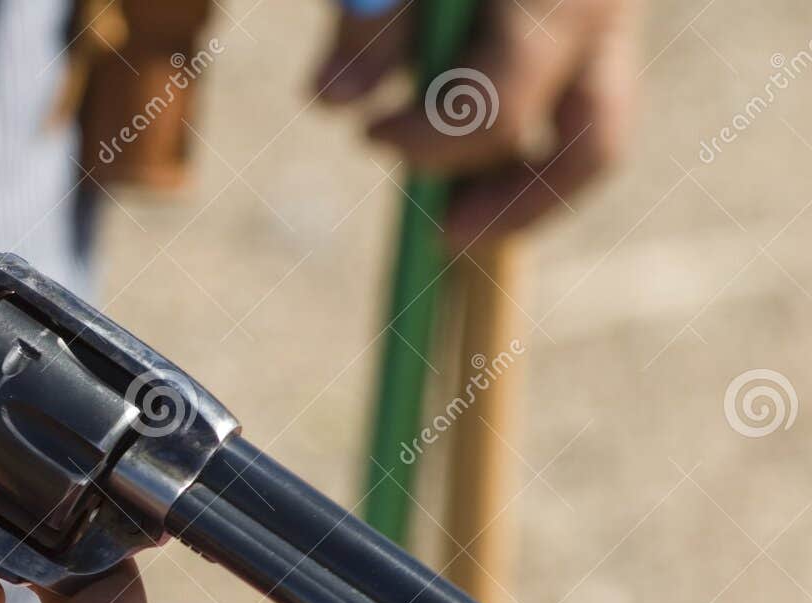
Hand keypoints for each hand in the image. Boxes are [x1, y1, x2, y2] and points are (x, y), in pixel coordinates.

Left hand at [314, 0, 640, 248]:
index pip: (497, 98)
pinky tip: (469, 173)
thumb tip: (331, 99)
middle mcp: (599, 8)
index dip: (429, 140)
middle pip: (591, 144)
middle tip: (445, 239)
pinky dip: (525, 152)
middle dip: (514, 207)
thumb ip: (368, 15)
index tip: (370, 138)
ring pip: (598, 138)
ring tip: (459, 223)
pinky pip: (580, 114)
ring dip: (527, 193)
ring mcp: (612, 25)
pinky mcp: (599, 38)